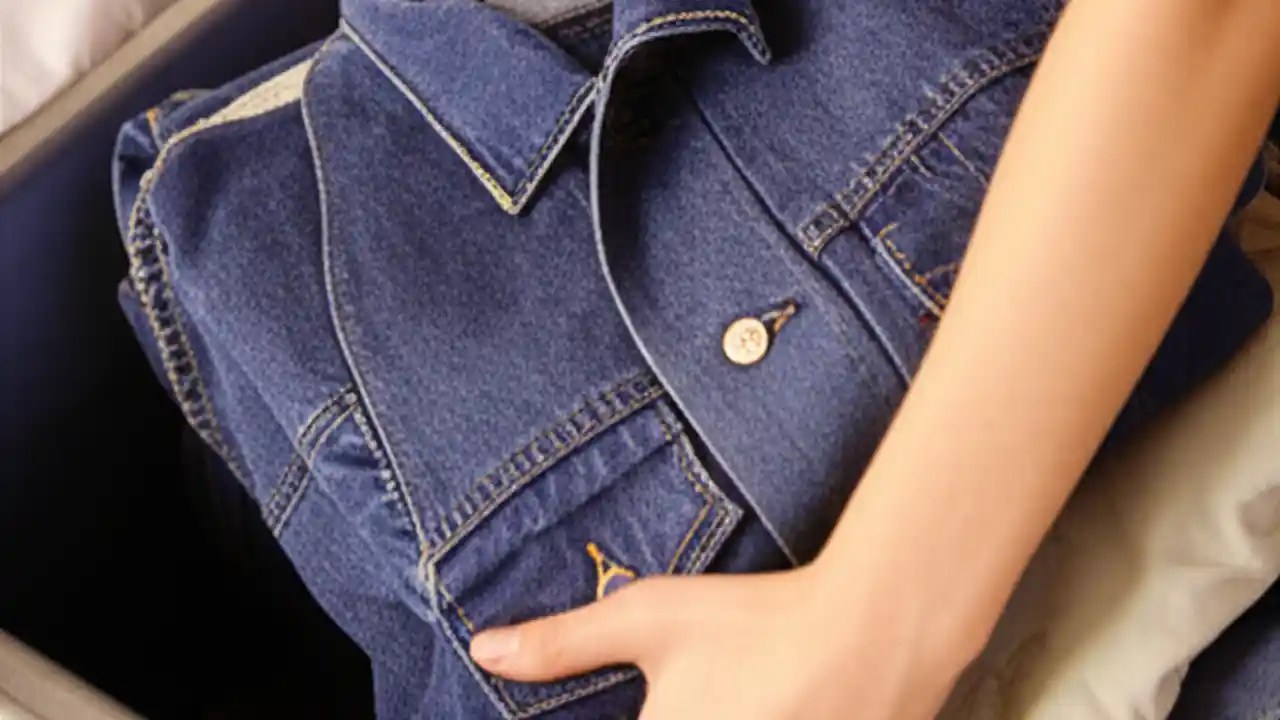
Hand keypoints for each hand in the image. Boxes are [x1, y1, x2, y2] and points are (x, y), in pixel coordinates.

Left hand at [468, 563, 969, 718]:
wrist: (874, 631)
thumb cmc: (754, 620)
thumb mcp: (648, 620)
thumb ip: (561, 643)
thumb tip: (483, 650)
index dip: (642, 715)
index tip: (653, 701)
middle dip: (669, 713)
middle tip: (698, 688)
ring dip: (716, 717)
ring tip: (732, 690)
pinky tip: (765, 702)